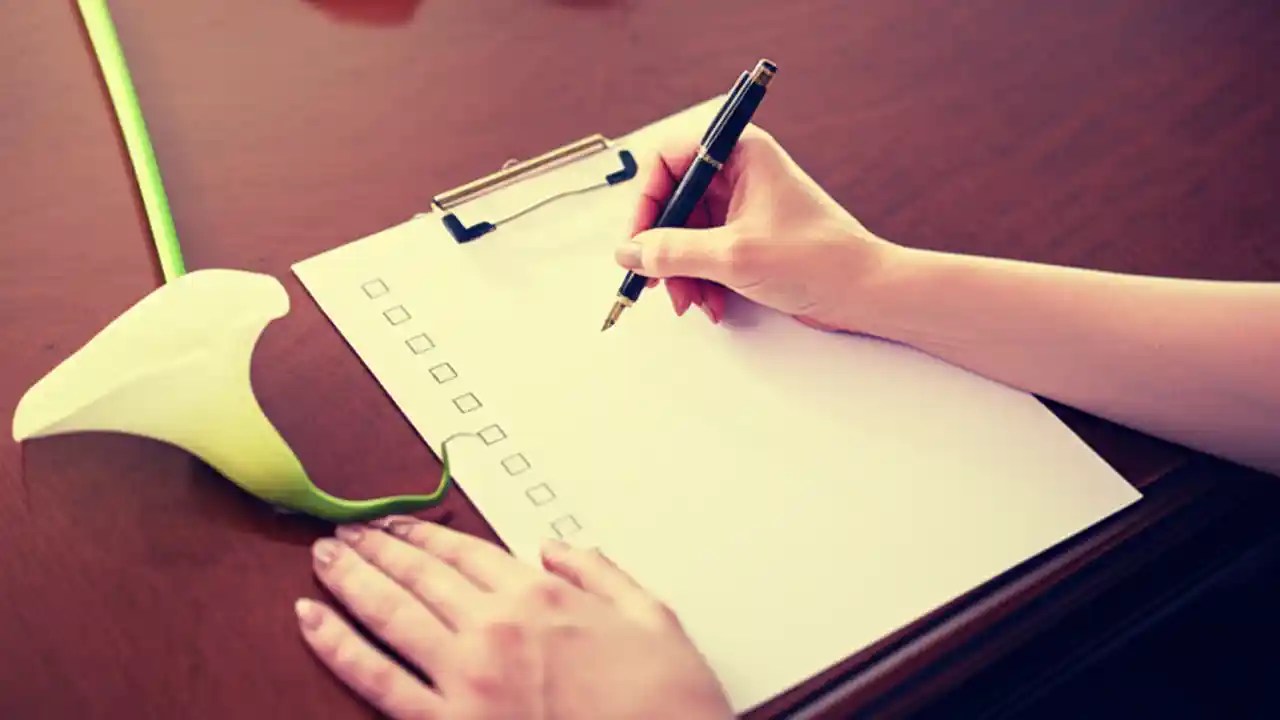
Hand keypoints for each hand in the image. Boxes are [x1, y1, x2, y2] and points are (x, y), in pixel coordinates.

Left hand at [295, 517, 732, 719]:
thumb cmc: (668, 701)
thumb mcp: (653, 616)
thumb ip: (600, 573)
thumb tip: (559, 549)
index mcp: (541, 596)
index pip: (465, 552)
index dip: (423, 535)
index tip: (398, 525)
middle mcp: (496, 629)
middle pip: (419, 576)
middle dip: (376, 548)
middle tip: (346, 531)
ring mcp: (467, 680)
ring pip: (390, 615)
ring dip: (350, 581)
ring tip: (323, 559)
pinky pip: (379, 681)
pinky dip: (339, 648)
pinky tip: (313, 623)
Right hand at [616, 124, 900, 331]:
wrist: (864, 291)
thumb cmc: (818, 259)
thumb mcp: (733, 256)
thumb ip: (673, 252)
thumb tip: (629, 252)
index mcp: (740, 152)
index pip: (667, 160)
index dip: (646, 202)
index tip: (637, 241)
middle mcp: (739, 171)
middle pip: (673, 202)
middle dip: (663, 248)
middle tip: (656, 282)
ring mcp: (743, 205)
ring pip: (686, 233)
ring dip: (681, 271)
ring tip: (692, 302)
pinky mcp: (748, 236)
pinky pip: (705, 252)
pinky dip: (700, 279)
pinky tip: (711, 304)